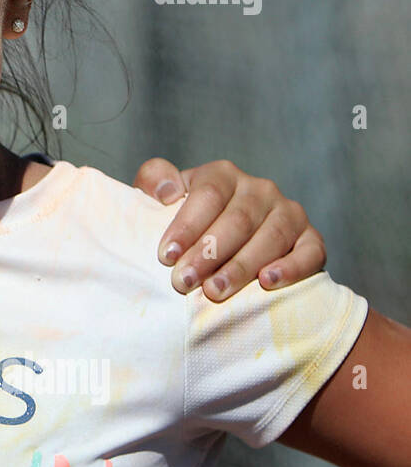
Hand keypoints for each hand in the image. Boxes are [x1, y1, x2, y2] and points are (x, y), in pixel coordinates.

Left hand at [132, 158, 325, 301]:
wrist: (220, 246)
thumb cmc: (185, 224)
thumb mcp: (161, 198)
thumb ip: (154, 181)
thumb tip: (168, 192)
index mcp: (223, 174)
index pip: (209, 195)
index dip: (187, 225)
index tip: (167, 256)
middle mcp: (260, 189)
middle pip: (238, 219)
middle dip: (209, 253)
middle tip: (184, 281)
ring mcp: (289, 212)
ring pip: (271, 236)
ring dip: (242, 266)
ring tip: (215, 291)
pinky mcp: (311, 239)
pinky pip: (310, 251)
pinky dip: (292, 267)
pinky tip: (268, 282)